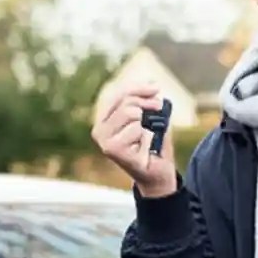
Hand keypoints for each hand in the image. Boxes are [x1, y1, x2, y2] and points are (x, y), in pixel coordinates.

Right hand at [91, 82, 176, 196]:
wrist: (158, 174)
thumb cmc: (154, 146)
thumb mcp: (151, 118)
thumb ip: (147, 101)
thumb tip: (152, 84)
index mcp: (104, 120)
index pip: (118, 94)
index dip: (139, 88)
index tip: (156, 87)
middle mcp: (99, 130)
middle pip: (126, 102)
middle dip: (147, 105)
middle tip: (158, 113)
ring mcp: (104, 141)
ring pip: (131, 113)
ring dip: (147, 125)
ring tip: (147, 139)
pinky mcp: (112, 149)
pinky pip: (137, 129)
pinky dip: (147, 137)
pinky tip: (144, 149)